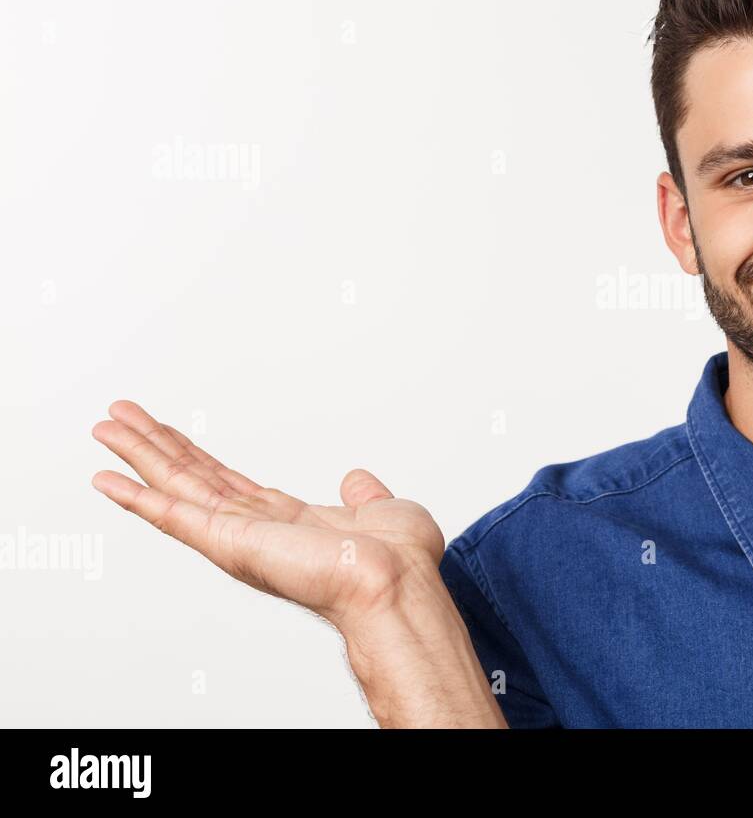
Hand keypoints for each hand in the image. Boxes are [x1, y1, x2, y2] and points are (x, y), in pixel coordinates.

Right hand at [89, 400, 506, 726]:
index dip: (195, 455)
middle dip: (154, 446)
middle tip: (117, 417)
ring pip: (176, 487)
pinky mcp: (230, 543)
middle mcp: (256, 530)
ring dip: (137, 456)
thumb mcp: (383, 512)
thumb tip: (358, 480)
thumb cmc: (398, 564)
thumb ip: (364, 496)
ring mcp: (238, 537)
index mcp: (286, 522)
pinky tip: (107, 479)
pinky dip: (137, 498)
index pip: (227, 483)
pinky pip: (174, 516)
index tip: (166, 431)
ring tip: (105, 427)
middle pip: (191, 478)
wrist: (396, 584)